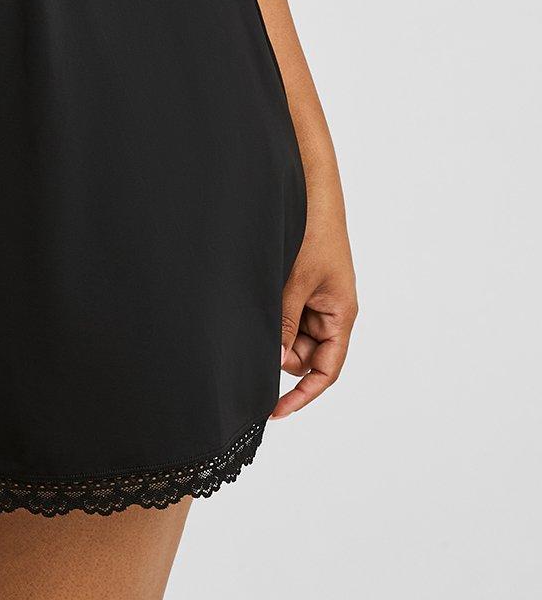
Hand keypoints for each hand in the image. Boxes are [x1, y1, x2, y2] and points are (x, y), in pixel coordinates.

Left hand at [273, 187, 356, 418]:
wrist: (310, 188)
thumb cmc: (314, 231)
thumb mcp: (295, 282)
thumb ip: (284, 322)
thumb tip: (272, 360)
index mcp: (340, 315)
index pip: (325, 371)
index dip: (302, 395)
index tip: (274, 411)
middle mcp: (331, 311)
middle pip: (304, 354)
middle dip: (281, 350)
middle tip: (259, 329)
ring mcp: (315, 297)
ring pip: (292, 332)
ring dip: (275, 326)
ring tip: (261, 295)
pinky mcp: (301, 283)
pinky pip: (286, 310)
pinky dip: (272, 310)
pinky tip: (259, 291)